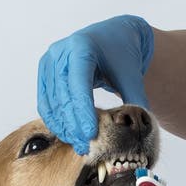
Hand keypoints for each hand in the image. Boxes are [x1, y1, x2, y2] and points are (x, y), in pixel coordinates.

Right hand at [37, 15, 153, 154]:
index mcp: (82, 46)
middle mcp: (60, 52)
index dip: (83, 112)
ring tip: (79, 145)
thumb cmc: (122, 55)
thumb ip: (135, 101)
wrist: (112, 37)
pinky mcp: (44, 74)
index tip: (91, 135)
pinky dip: (56, 122)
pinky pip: (46, 104)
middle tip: (87, 147)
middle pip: (63, 96)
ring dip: (64, 127)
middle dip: (74, 125)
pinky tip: (69, 135)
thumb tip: (140, 133)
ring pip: (51, 103)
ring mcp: (49, 63)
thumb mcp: (132, 76)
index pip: (79, 84)